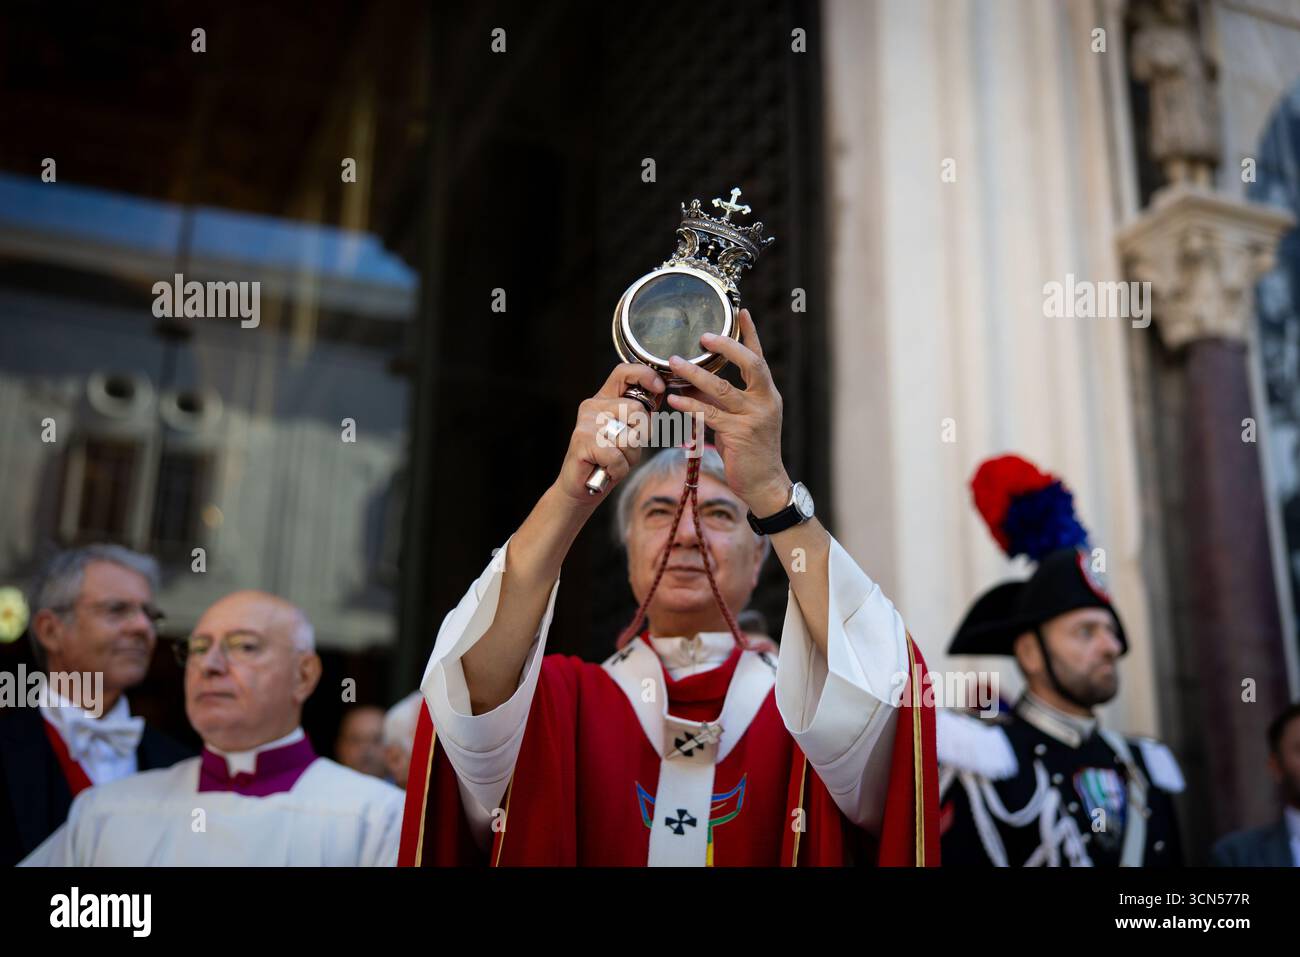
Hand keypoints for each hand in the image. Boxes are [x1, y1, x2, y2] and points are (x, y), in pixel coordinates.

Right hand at [554, 362, 665, 504]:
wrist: (580, 488)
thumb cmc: (606, 461)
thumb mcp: (627, 433)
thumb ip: (638, 415)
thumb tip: (659, 393)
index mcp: (603, 399)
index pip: (624, 373)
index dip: (645, 375)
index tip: (659, 388)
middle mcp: (592, 406)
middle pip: (636, 410)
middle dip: (640, 436)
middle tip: (624, 451)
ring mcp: (586, 423)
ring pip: (629, 436)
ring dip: (629, 457)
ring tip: (613, 461)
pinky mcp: (583, 441)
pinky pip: (618, 456)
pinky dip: (618, 469)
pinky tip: (606, 470)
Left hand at [664, 309, 791, 516]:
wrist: (765, 484)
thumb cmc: (750, 452)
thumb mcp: (739, 421)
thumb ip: (720, 401)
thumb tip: (691, 383)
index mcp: (767, 394)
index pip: (758, 358)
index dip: (750, 333)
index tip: (740, 311)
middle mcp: (765, 401)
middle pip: (749, 364)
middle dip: (726, 347)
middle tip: (703, 336)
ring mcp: (754, 417)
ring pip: (722, 389)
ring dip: (695, 375)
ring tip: (674, 364)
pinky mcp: (740, 434)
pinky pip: (710, 414)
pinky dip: (690, 405)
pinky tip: (674, 400)